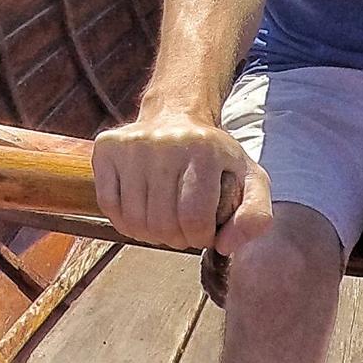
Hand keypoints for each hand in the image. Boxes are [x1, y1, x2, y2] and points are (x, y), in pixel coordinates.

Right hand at [91, 112, 272, 253]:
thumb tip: (224, 246)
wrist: (176, 116)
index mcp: (205, 151)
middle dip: (176, 238)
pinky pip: (109, 206)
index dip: (200, 237)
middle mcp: (165, 142)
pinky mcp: (107, 147)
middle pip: (162, 223)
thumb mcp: (250, 180)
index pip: (194, 220)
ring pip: (134, 220)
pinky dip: (125, 221)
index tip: (204, 230)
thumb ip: (254, 218)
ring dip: (151, 233)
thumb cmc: (214, 158)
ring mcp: (132, 144)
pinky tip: (142, 211)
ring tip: (164, 219)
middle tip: (183, 227)